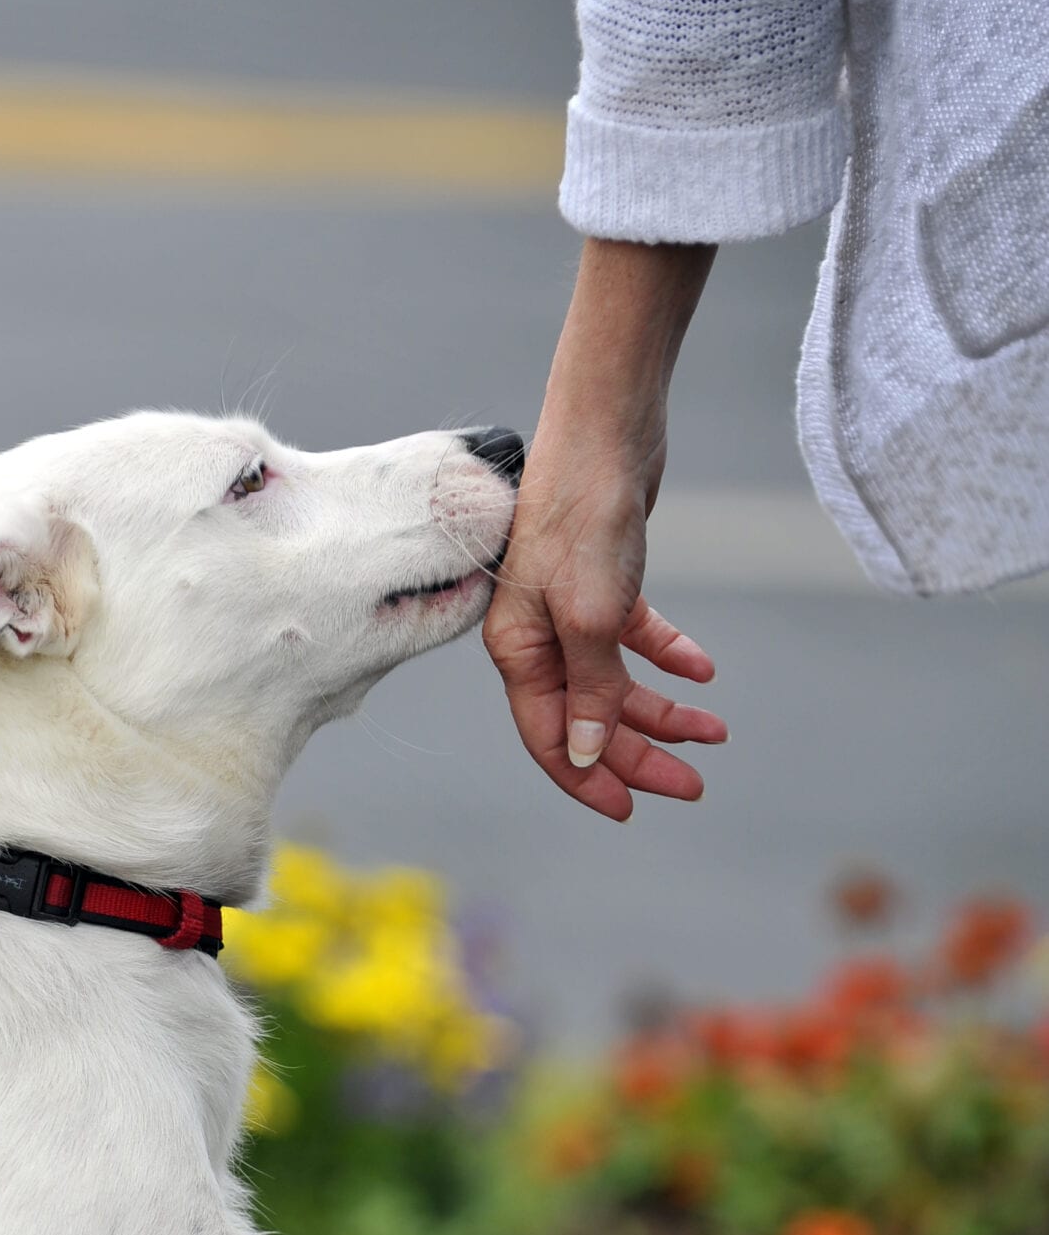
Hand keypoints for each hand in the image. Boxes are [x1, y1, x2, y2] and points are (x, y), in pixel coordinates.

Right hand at [484, 238, 726, 820]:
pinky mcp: (606, 579)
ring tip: (716, 731)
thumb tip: (587, 754)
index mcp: (517, 650)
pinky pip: (635, 636)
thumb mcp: (591, 614)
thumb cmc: (583, 513)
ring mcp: (571, 608)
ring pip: (616, 683)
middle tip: (695, 784)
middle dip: (640, 754)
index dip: (589, 778)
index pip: (550, 736)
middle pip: (589, 717)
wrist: (608, 424)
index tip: (634, 810)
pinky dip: (668, 656)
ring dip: (664, 711)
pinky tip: (703, 669)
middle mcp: (539, 636)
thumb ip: (591, 688)